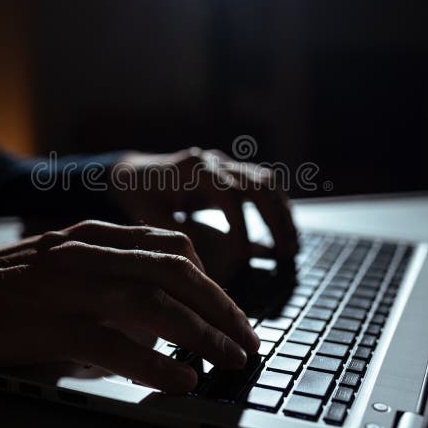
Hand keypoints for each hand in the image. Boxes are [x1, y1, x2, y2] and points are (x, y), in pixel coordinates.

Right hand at [0, 220, 260, 392]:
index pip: (173, 246)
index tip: (231, 311)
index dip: (212, 280)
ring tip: (229, 359)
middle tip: (246, 339)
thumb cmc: (3, 284)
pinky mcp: (54, 325)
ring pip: (156, 304)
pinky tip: (182, 380)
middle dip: (221, 307)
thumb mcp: (64, 263)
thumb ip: (110, 274)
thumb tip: (161, 313)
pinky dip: (158, 365)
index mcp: (95, 236)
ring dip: (202, 334)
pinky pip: (118, 346)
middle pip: (176, 271)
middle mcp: (89, 253)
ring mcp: (72, 286)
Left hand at [109, 148, 298, 282]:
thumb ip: (175, 236)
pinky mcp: (233, 173)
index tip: (245, 256)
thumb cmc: (140, 196)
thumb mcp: (148, 216)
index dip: (240, 225)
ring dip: (283, 214)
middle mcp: (214, 161)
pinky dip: (278, 208)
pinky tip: (286, 233)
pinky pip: (264, 186)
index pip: (227, 195)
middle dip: (274, 220)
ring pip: (266, 182)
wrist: (135, 172)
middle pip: (256, 184)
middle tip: (286, 253)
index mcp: (192, 168)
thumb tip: (205, 266)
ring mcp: (226, 164)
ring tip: (292, 248)